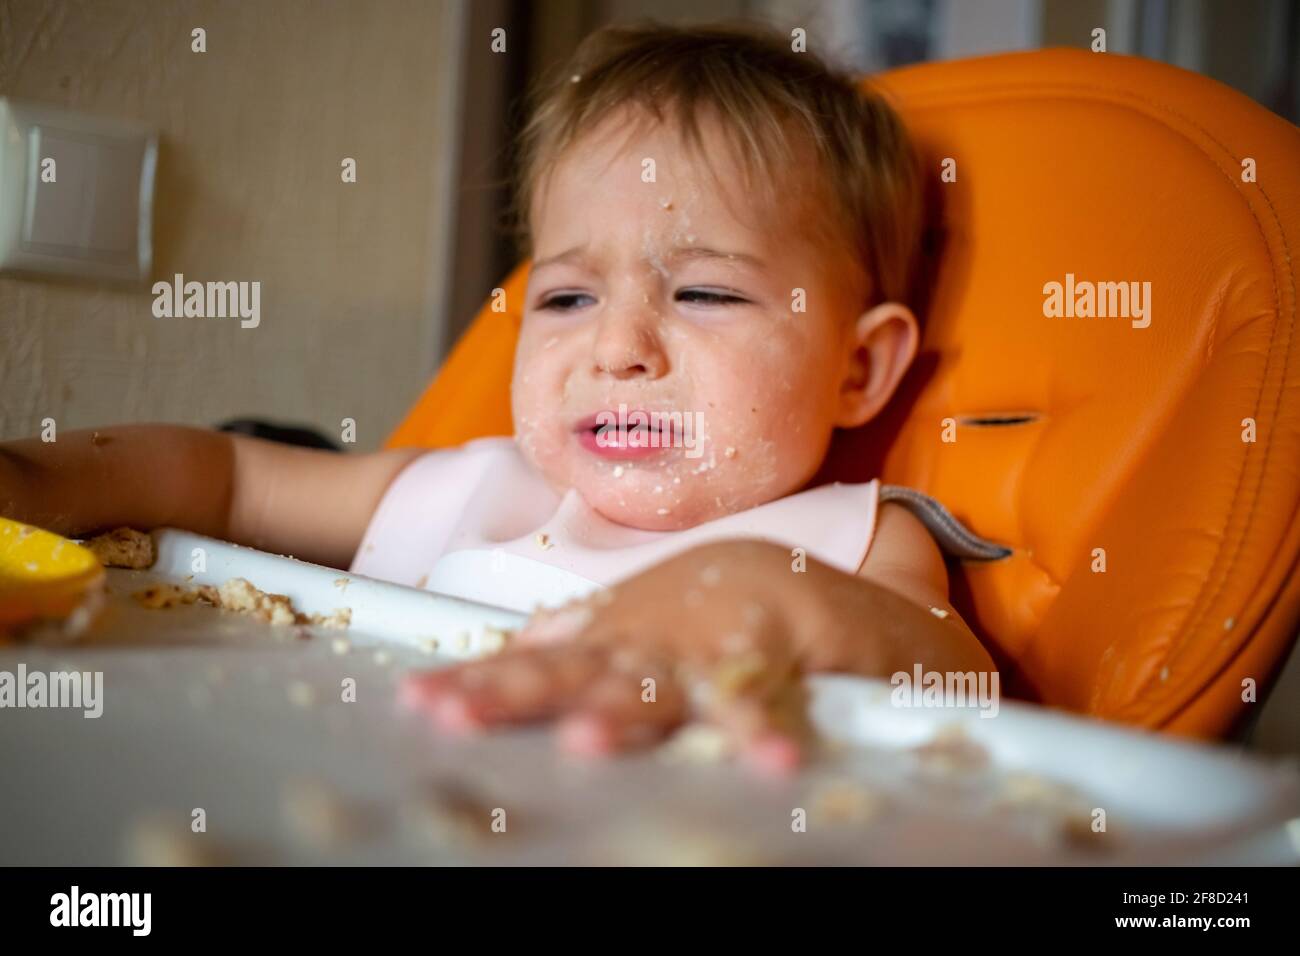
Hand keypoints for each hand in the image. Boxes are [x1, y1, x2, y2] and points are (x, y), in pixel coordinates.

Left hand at [400, 538, 978, 773]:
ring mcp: (709, 643)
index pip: (538, 662)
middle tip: (460, 714)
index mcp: (615, 636)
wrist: (810, 577)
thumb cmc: (717, 611)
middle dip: (519, 693)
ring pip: (661, 682)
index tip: (422, 704)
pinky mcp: (775, 649)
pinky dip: (767, 726)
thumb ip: (583, 635)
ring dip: (626, 711)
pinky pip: (768, 696)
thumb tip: (515, 641)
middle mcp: (651, 639)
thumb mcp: (642, 621)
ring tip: (583, 741)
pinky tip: (768, 762)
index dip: (482, 683)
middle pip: (577, 670)